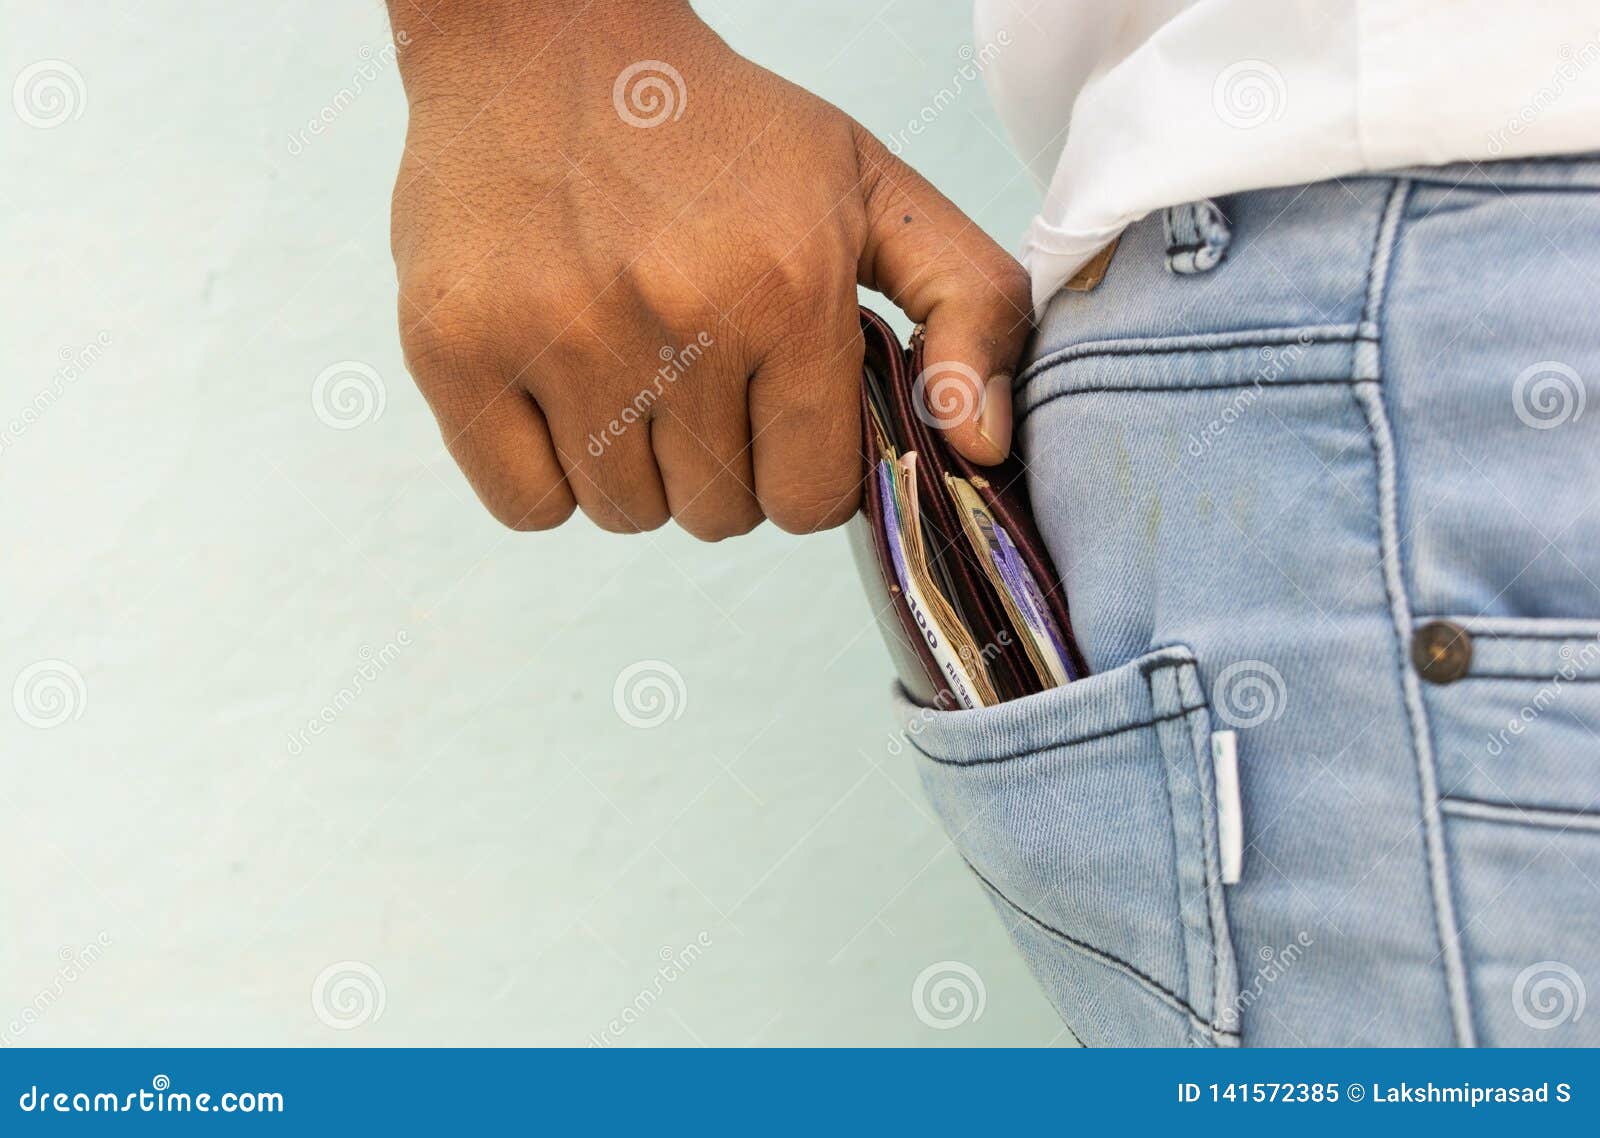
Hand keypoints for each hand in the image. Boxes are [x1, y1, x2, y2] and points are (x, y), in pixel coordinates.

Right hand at [387, 0, 1030, 537]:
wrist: (545, 39)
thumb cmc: (722, 132)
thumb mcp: (874, 187)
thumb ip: (971, 307)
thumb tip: (983, 451)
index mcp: (789, 288)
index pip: (810, 499)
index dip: (801, 464)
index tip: (778, 405)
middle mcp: (675, 319)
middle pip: (718, 515)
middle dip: (725, 467)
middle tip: (701, 375)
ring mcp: (555, 338)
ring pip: (625, 516)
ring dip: (639, 471)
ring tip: (631, 369)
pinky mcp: (456, 350)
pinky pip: (528, 509)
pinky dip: (552, 478)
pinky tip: (566, 394)